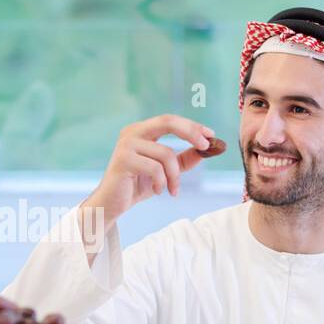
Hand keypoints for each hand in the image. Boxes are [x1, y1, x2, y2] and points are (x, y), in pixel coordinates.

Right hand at [82, 114, 216, 228]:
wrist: (113, 203)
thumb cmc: (137, 185)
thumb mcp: (166, 170)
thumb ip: (185, 158)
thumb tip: (209, 148)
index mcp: (141, 130)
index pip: (170, 120)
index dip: (192, 126)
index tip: (211, 135)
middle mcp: (132, 132)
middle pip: (167, 121)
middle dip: (190, 132)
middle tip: (205, 146)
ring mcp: (126, 145)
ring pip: (165, 153)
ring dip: (174, 175)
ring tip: (173, 189)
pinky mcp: (123, 160)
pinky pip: (155, 168)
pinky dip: (162, 182)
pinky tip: (158, 190)